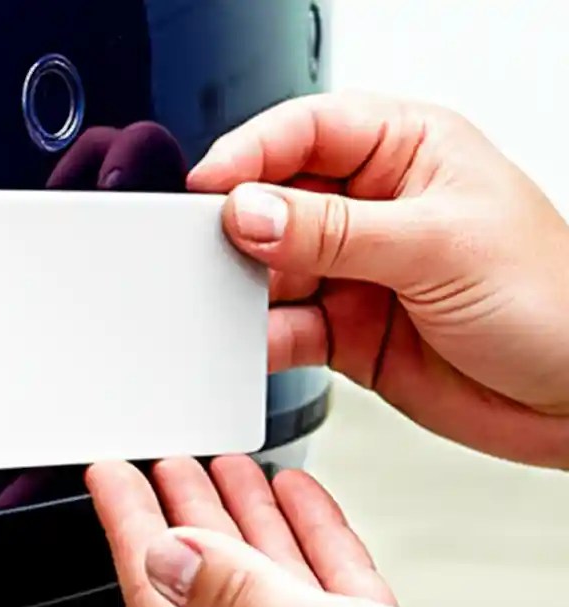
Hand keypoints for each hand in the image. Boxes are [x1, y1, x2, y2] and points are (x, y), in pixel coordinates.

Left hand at [86, 457, 517, 606]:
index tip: (107, 471)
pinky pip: (325, 589)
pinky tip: (304, 505)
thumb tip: (166, 554)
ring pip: (267, 576)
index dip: (128, 521)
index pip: (156, 587)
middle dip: (183, 509)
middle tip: (163, 460)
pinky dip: (312, 539)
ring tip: (227, 466)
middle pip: (205, 574)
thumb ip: (240, 600)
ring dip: (246, 516)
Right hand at [188, 92, 568, 468]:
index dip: (251, 153)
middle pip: (275, 199)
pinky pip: (282, 326)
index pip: (307, 130)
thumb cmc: (557, 302)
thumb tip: (250, 210)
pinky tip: (254, 342)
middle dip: (239, 226)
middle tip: (206, 250)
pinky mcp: (344, 330)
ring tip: (228, 303)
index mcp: (407, 152)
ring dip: (245, 287)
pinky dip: (260, 338)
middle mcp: (374, 206)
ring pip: (270, 268)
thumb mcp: (440, 246)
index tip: (208, 187)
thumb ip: (334, 229)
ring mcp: (355, 270)